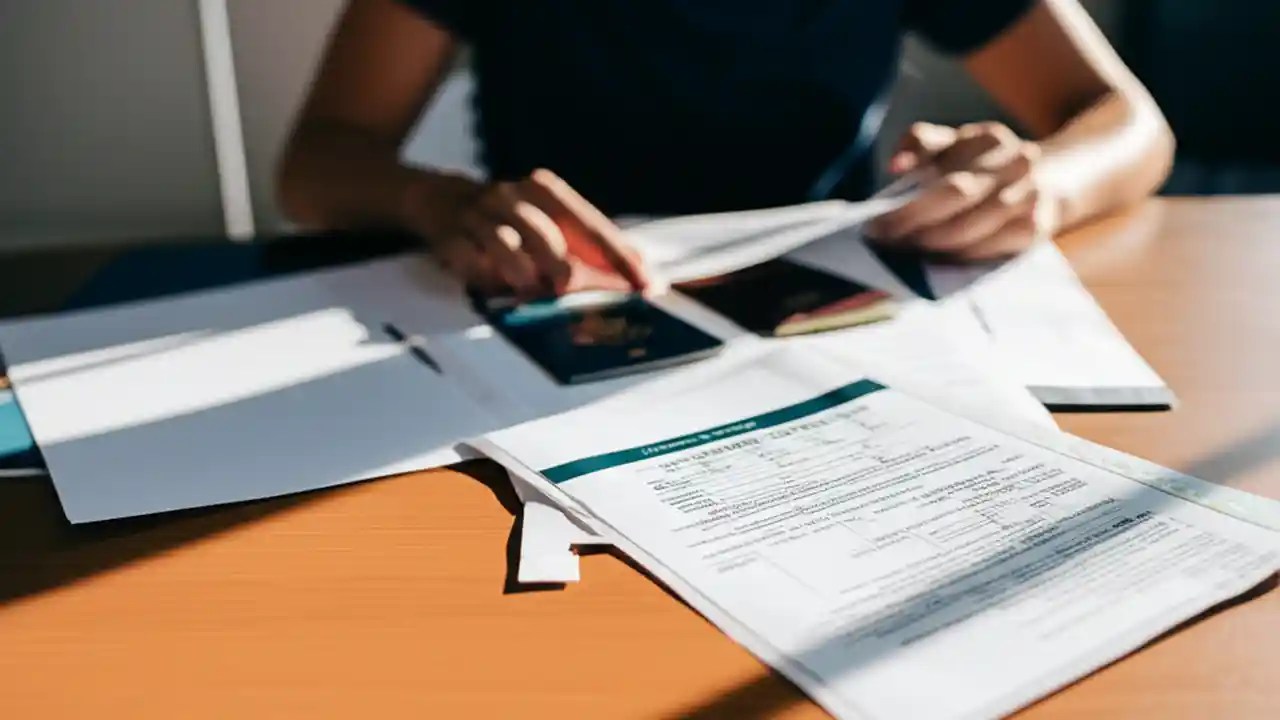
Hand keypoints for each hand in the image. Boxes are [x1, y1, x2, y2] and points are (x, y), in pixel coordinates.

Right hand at [409, 169, 648, 296]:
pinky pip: (470, 260)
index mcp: (544, 190)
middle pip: (547, 237)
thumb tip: (642, 273)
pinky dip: (484, 275)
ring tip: (530, 289)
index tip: (645, 284)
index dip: (618, 256)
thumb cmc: (511, 220)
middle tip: (572, 291)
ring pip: (506, 247)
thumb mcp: (549, 221)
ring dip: (523, 276)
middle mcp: (511, 196)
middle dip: (566, 270)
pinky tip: (492, 284)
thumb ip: (589, 246)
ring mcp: (478, 214)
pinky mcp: (449, 235)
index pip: (589, 224)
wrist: (439, 200)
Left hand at [866, 122, 1056, 261]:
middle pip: (955, 190)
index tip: (875, 218)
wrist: (1048, 184)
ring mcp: (1030, 192)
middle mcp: (1013, 159)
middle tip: (884, 240)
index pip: (935, 151)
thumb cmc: (981, 169)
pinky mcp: (1036, 225)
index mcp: (985, 137)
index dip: (905, 181)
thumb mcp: (953, 147)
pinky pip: (989, 247)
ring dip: (933, 244)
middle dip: (913, 220)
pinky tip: (938, 262)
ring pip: (971, 224)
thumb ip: (921, 145)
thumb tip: (896, 167)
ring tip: (904, 254)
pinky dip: (958, 257)